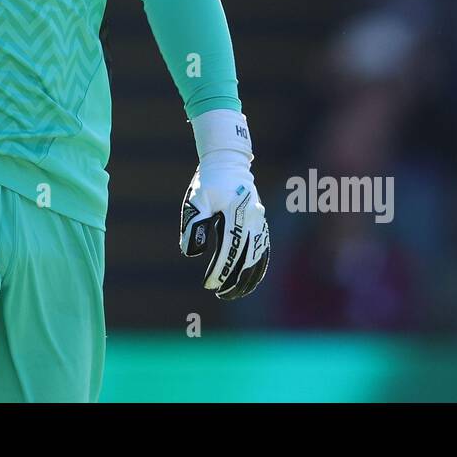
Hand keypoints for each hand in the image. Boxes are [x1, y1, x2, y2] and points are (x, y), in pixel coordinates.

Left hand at [179, 111, 270, 299]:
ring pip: (259, 257)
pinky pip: (263, 249)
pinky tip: (251, 279)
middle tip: (221, 294)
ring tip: (235, 292)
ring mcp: (259, 222)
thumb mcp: (197, 200)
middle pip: (247, 259)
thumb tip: (192, 253)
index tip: (210, 284)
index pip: (229, 251)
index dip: (220, 270)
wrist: (228, 162)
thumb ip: (195, 225)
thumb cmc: (208, 181)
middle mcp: (252, 220)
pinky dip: (259, 266)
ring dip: (249, 277)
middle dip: (235, 280)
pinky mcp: (260, 223)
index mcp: (236, 215)